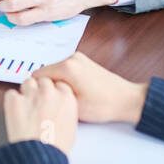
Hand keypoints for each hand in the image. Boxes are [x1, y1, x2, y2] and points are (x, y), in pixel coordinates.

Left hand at [4, 76, 78, 153]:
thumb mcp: (71, 125)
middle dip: (40, 90)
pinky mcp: (14, 100)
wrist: (40, 156)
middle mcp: (49, 92)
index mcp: (66, 97)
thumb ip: (65, 109)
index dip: (53, 91)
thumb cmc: (56, 146)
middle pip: (43, 80)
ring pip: (28, 82)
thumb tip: (57, 107)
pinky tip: (14, 110)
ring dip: (26, 91)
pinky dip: (11, 100)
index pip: (58, 83)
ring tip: (25, 105)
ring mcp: (31, 95)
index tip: (50, 98)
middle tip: (36, 102)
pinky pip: (11, 93)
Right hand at [33, 52, 148, 123]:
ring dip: (58, 85)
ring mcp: (79, 59)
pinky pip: (65, 71)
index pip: (37, 75)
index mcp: (67, 67)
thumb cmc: (104, 105)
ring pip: (55, 73)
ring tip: (69, 98)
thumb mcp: (72, 105)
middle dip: (48, 87)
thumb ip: (51, 96)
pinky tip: (76, 93)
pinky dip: (66, 82)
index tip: (43, 100)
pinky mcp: (84, 63)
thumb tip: (38, 92)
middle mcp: (72, 58)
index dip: (38, 90)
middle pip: (46, 73)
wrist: (126, 100)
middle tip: (57, 102)